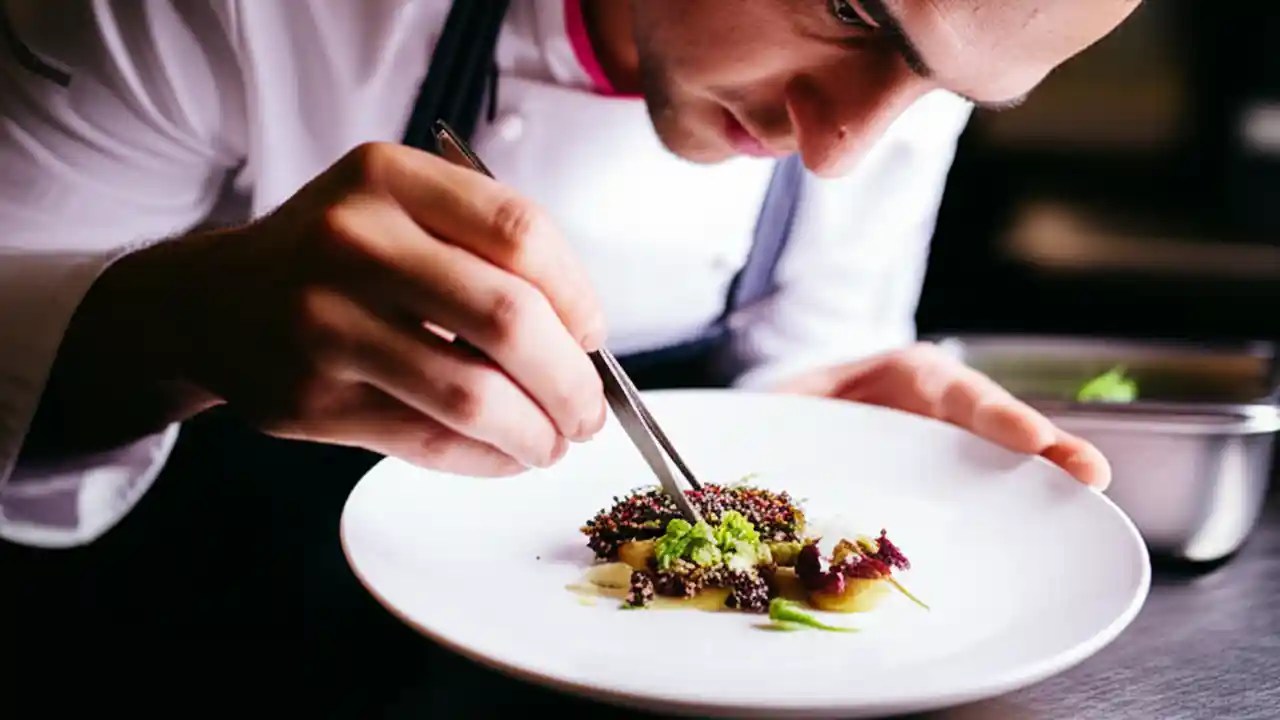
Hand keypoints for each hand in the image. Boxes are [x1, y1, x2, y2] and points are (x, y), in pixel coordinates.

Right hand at [42, 142, 606, 474]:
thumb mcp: (399, 210)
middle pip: (507, 319)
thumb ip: (485, 251)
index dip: (577, 294)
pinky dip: (489, 459)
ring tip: (556, 442)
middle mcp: (351, 241)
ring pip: (472, 395)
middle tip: (590, 411)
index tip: (593, 337)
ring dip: (537, 433)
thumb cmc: (337, 255)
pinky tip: (508, 455)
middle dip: (571, 381)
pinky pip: (429, 442)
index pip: (520, 232)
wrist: (212, 301)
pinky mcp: (310, 400)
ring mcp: (323, 323)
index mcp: (387, 177)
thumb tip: (583, 343)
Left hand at [771, 343, 1109, 488]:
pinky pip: (992, 487)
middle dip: (1045, 445)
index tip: (1028, 440)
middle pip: (996, 420)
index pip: (947, 389)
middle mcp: (938, 405)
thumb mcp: (779, 409)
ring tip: (1091, 494)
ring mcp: (954, 440)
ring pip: (1005, 454)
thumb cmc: (789, 408)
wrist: (794, 424)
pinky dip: (1022, 504)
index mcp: (898, 376)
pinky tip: (1056, 527)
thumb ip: (783, 424)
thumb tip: (769, 451)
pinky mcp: (957, 475)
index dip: (988, 414)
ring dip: (1048, 475)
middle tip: (1089, 473)